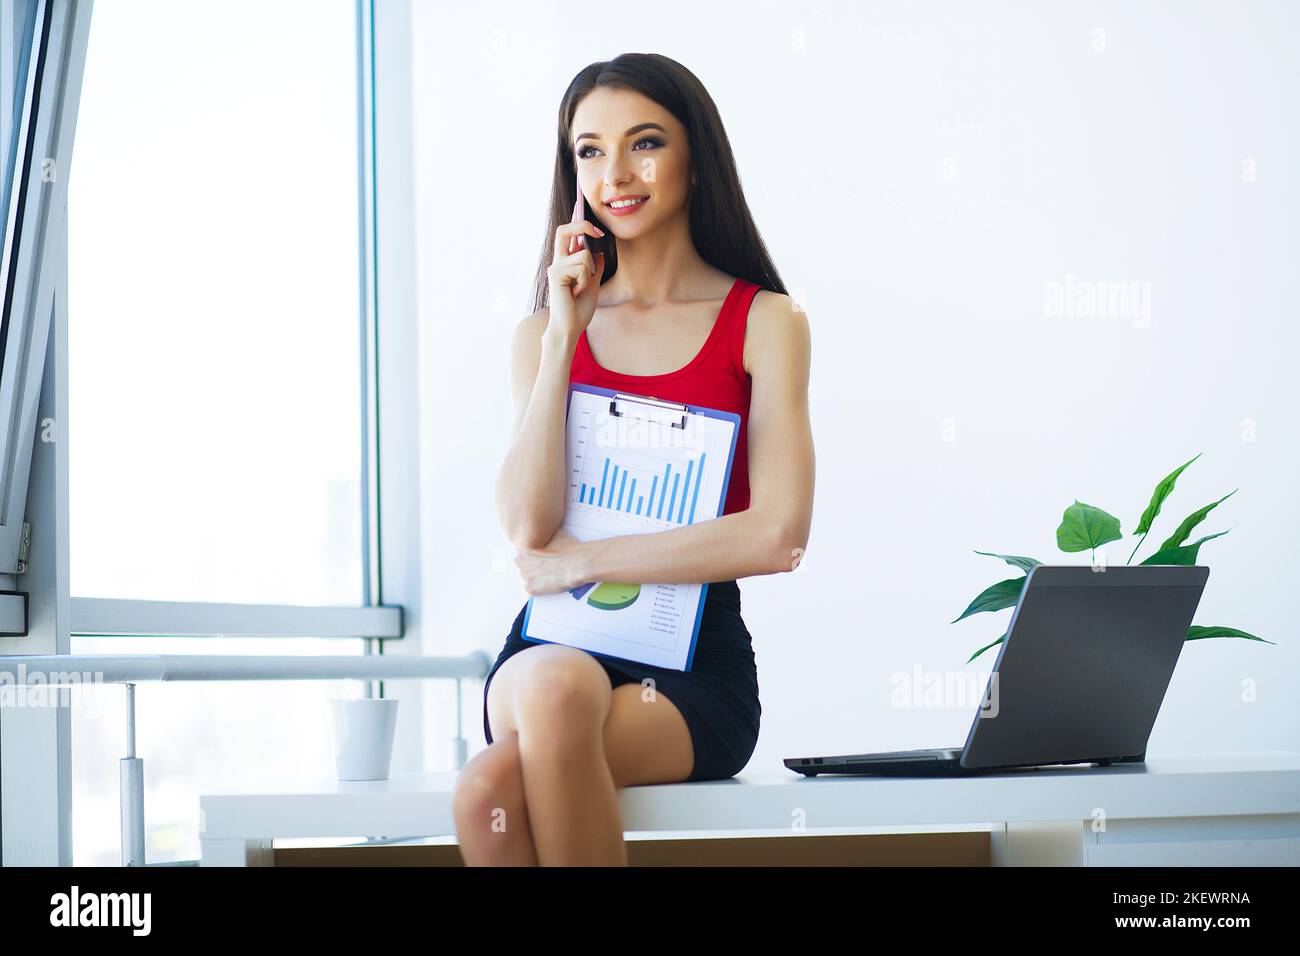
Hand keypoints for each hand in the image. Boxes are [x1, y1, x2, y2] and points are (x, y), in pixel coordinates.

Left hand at [513, 527, 590, 595]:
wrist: (578, 563)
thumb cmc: (569, 547)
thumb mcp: (555, 532)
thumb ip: (545, 533)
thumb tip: (546, 527)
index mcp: (523, 546)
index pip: (522, 551)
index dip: (534, 555)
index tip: (543, 556)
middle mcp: (520, 561)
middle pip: (523, 565)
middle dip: (532, 566)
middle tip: (547, 566)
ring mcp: (524, 576)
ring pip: (527, 577)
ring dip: (535, 577)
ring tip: (550, 575)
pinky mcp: (530, 589)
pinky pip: (530, 590)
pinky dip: (539, 589)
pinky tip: (550, 583)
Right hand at [546, 171, 606, 339]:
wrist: (570, 327)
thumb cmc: (579, 309)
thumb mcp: (592, 283)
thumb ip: (594, 267)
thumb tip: (596, 251)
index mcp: (565, 262)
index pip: (568, 234)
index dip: (575, 219)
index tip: (581, 204)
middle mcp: (557, 261)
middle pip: (565, 230)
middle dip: (582, 225)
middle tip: (599, 233)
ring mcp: (555, 267)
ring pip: (583, 254)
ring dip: (590, 273)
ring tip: (581, 289)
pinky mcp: (556, 274)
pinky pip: (582, 266)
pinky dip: (586, 280)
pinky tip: (576, 292)